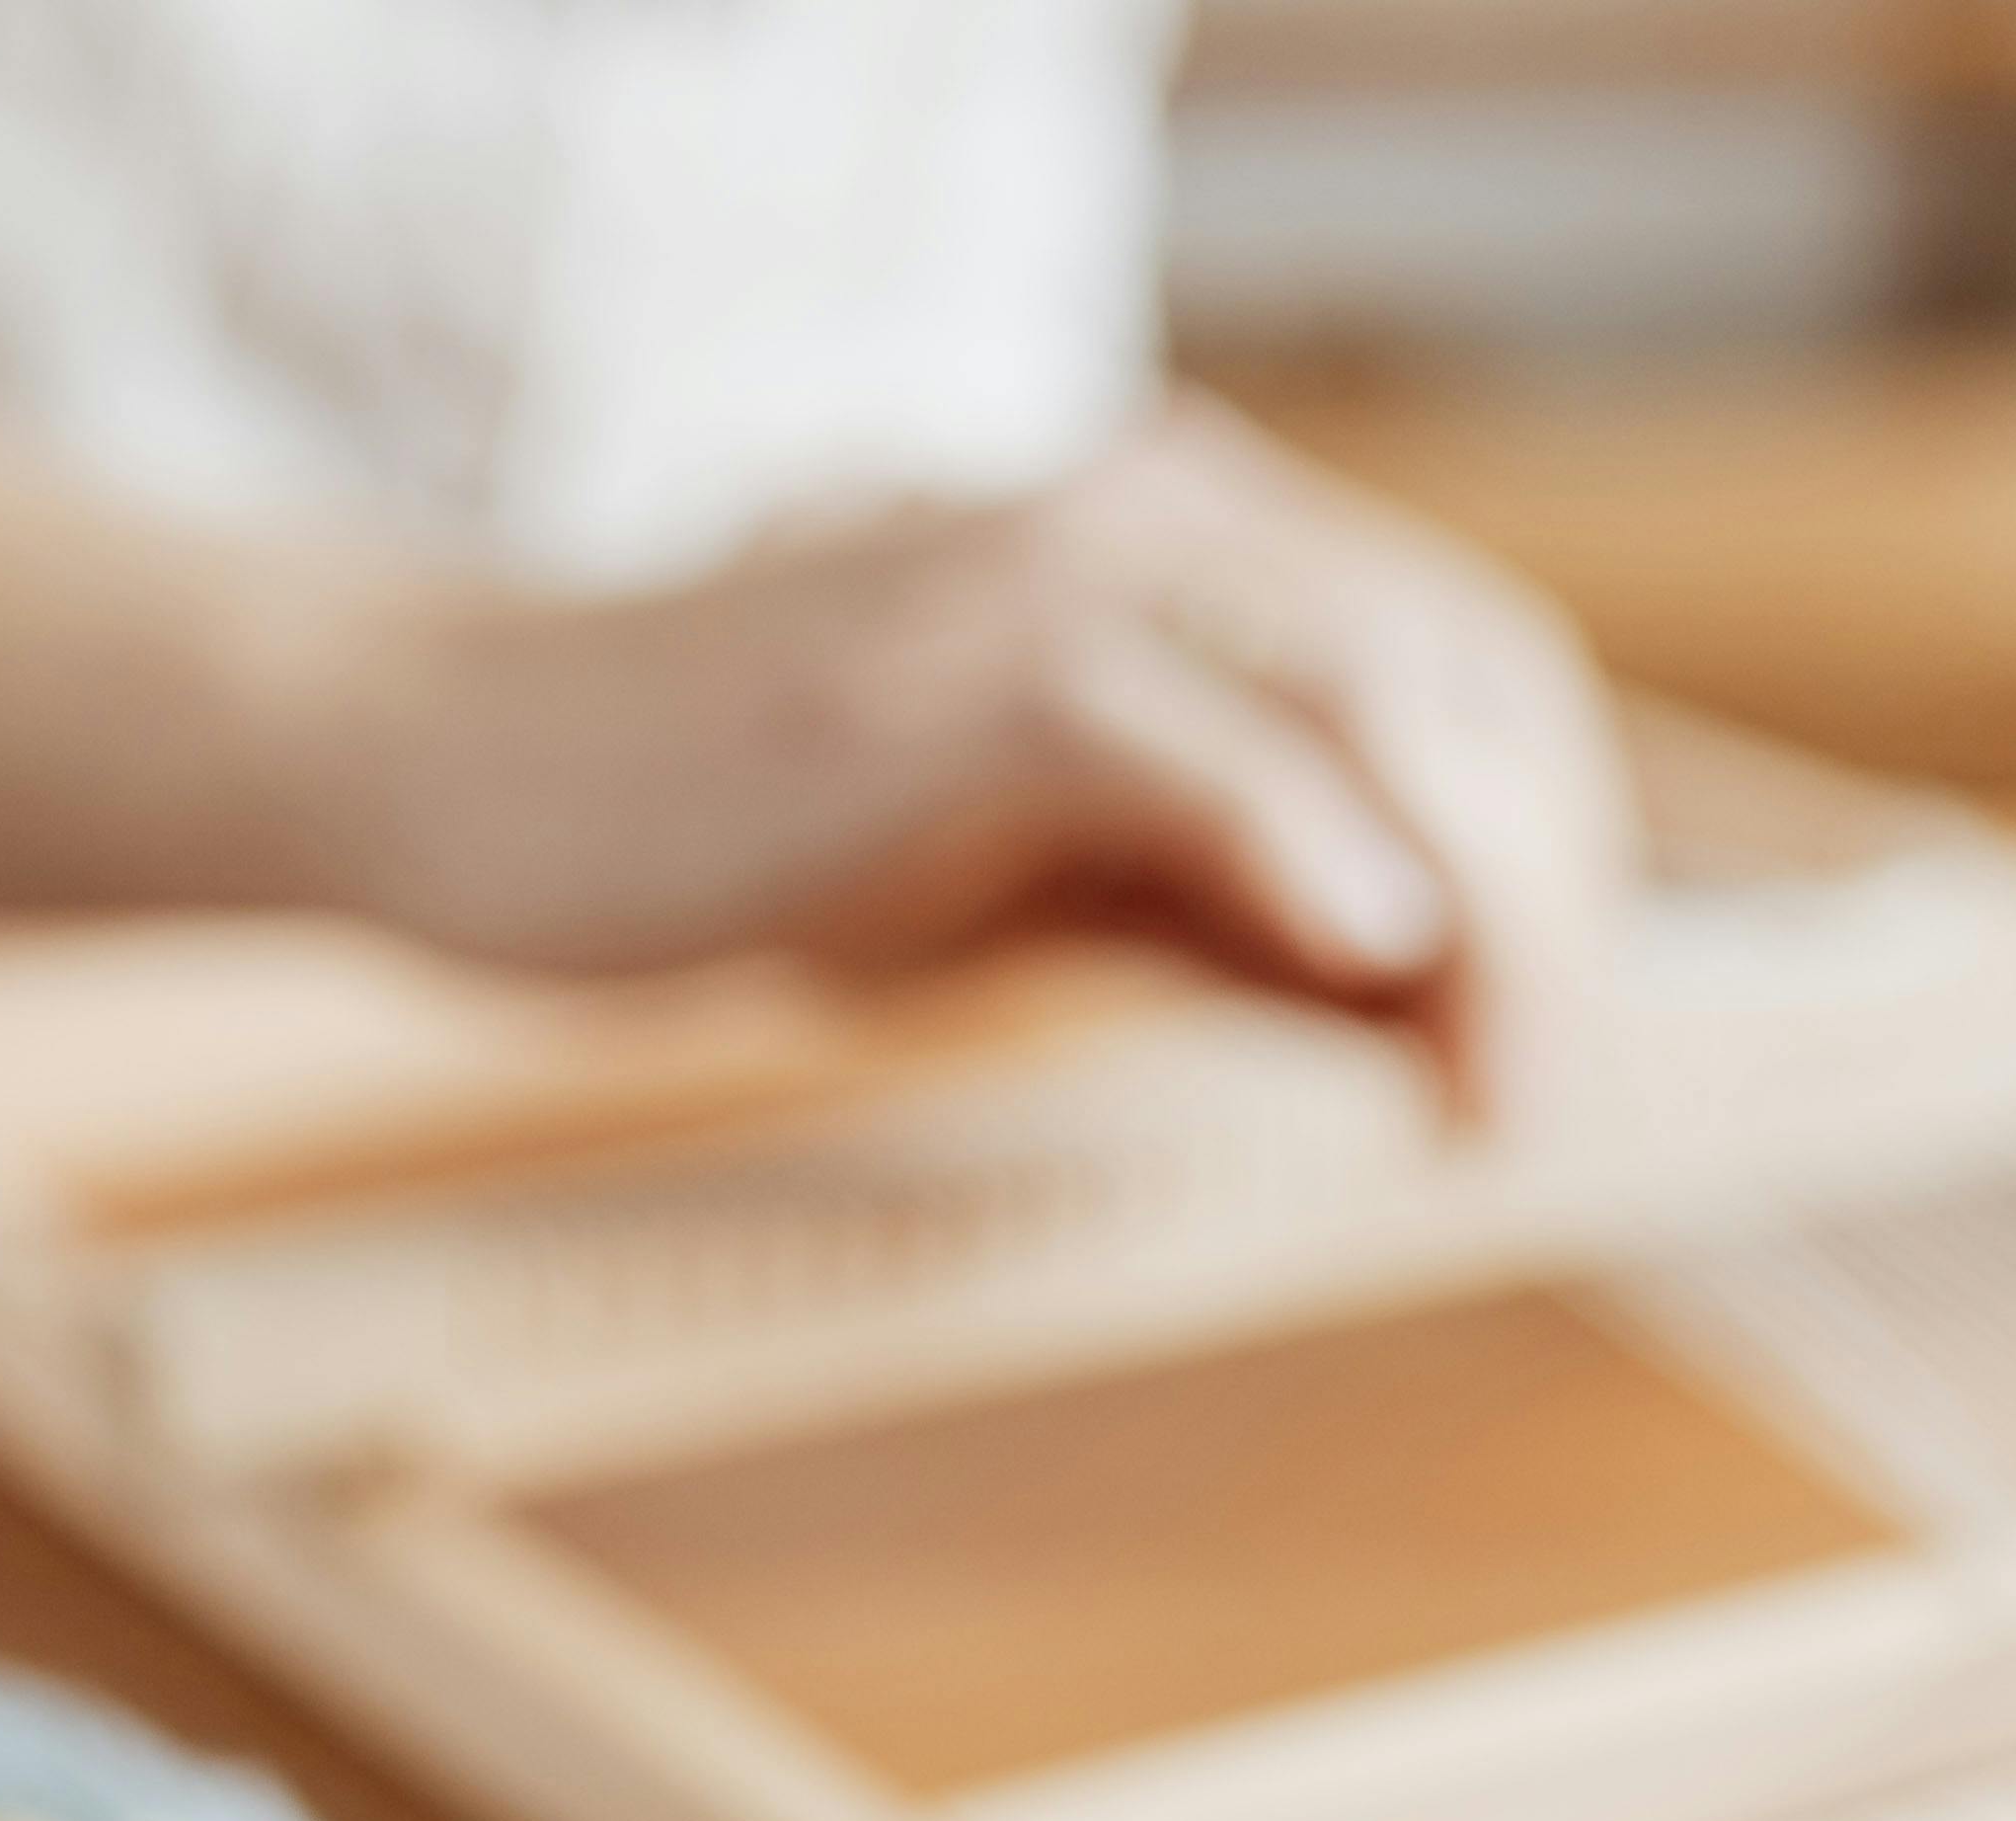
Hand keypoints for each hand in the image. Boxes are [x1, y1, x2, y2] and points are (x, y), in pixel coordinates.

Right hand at [323, 405, 1635, 1111]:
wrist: (462, 767)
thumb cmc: (731, 823)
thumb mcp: (1026, 866)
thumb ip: (1220, 901)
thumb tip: (1429, 997)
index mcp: (1179, 544)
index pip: (1477, 674)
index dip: (1553, 864)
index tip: (1541, 1052)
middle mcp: (1150, 515)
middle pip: (1472, 685)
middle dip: (1551, 909)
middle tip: (1533, 1109)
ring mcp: (1049, 575)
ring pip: (1380, 698)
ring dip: (1481, 910)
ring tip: (1487, 1087)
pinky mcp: (953, 668)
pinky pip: (1190, 736)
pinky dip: (1308, 845)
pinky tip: (1369, 962)